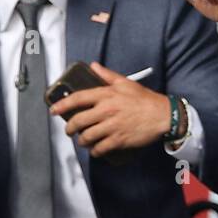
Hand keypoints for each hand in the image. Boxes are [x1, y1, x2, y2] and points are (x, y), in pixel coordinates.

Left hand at [49, 62, 172, 156]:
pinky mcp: (119, 140)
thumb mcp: (125, 83)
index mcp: (106, 95)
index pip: (78, 99)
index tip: (54, 110)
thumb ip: (107, 75)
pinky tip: (95, 150)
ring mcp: (112, 126)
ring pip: (87, 137)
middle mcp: (106, 110)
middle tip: (69, 131)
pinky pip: (100, 149)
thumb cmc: (145, 99)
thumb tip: (93, 65)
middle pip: (79, 121)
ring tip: (83, 140)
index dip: (62, 105)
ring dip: (82, 141)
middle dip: (70, 128)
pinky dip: (95, 151)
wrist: (162, 115)